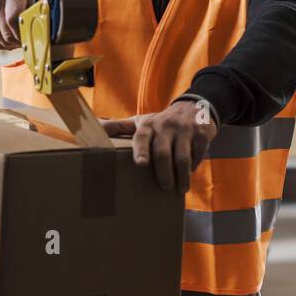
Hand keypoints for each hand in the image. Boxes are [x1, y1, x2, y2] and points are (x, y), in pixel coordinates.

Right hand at [0, 0, 35, 49]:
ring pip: (2, 41)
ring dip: (12, 44)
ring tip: (16, 38)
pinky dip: (2, 44)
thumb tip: (46, 22)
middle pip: (9, 34)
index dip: (25, 32)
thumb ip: (35, 4)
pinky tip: (6, 37)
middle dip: (20, 41)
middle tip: (26, 40)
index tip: (32, 36)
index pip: (16, 19)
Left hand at [102, 100, 218, 192]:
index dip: (141, 150)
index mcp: (148, 125)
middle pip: (163, 153)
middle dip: (163, 173)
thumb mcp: (141, 121)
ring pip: (182, 158)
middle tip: (164, 187)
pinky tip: (190, 173)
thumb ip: (119, 127)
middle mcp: (165, 125)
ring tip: (180, 189)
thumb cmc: (161, 122)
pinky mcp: (202, 133)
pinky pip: (198, 154)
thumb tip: (93, 129)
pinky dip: (194, 166)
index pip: (142, 137)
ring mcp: (184, 129)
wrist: (194, 107)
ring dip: (181, 176)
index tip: (141, 164)